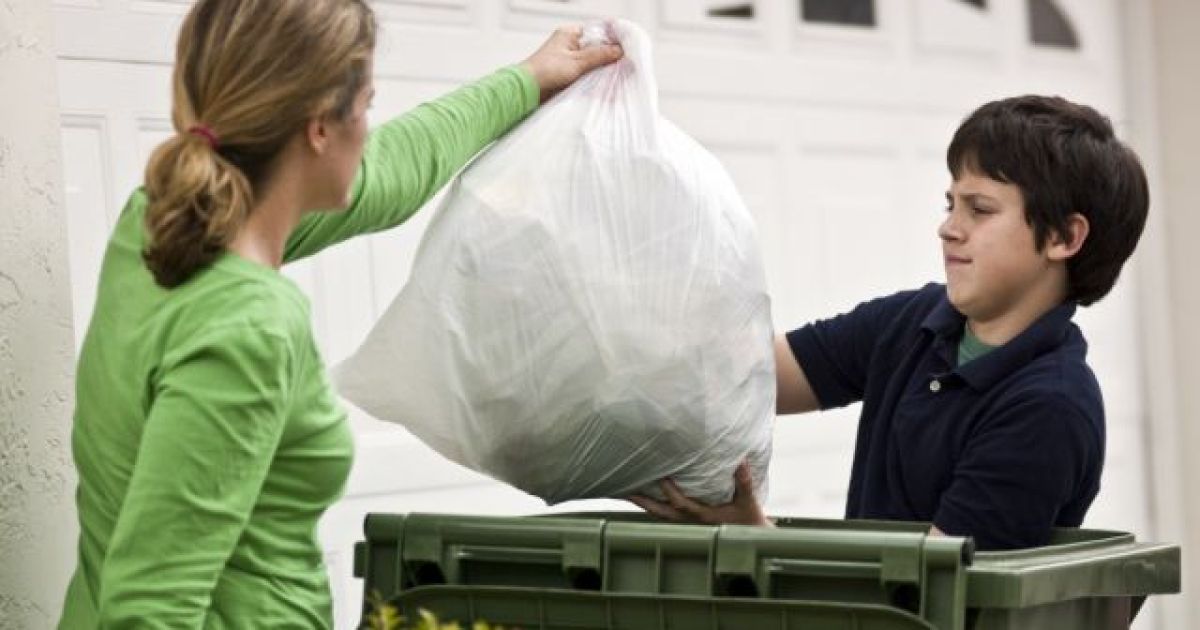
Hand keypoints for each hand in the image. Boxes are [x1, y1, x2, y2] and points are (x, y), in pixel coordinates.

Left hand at [520, 24, 623, 102]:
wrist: (527, 90)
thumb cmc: (546, 72)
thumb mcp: (577, 62)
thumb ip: (599, 55)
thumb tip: (619, 50)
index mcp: (570, 34)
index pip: (598, 31)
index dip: (613, 38)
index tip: (626, 47)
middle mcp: (570, 44)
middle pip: (597, 47)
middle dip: (610, 56)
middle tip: (625, 64)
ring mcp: (569, 60)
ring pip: (593, 61)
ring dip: (603, 69)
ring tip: (618, 76)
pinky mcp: (568, 74)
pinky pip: (587, 73)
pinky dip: (595, 78)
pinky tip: (605, 85)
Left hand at [628, 461, 772, 526]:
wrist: (751, 537)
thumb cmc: (748, 519)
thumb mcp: (748, 501)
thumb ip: (744, 481)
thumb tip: (741, 461)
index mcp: (703, 516)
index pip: (681, 504)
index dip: (670, 492)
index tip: (661, 477)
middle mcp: (691, 521)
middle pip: (661, 512)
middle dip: (643, 502)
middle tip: (626, 490)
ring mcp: (687, 523)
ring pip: (660, 514)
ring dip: (644, 503)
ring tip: (627, 492)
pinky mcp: (687, 522)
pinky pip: (665, 514)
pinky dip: (653, 505)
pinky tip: (644, 496)